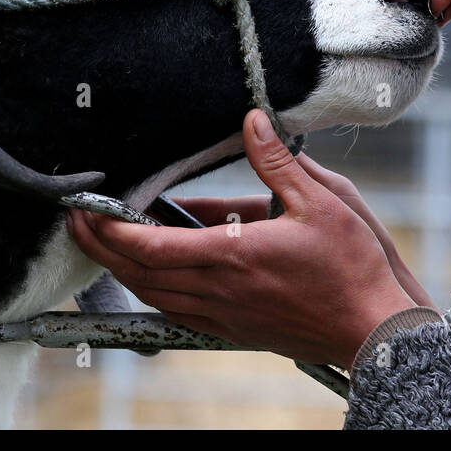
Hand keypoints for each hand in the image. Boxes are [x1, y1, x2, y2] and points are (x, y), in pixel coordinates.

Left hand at [65, 109, 422, 369]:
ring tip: (104, 244)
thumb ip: (277, 161)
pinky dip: (154, 292)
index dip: (110, 230)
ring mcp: (225, 315)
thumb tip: (251, 120)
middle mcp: (219, 290)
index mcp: (233, 255)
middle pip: (140, 273)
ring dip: (123, 271)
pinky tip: (152, 277)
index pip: (151, 245)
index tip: (84, 210)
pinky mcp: (235, 330)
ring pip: (155, 296)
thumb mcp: (321, 200)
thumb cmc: (352, 267)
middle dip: (100, 248)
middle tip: (77, 222)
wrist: (373, 329)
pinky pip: (179, 313)